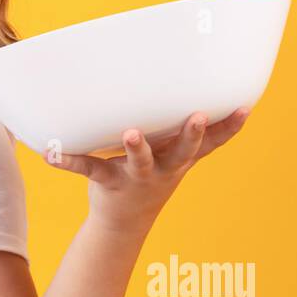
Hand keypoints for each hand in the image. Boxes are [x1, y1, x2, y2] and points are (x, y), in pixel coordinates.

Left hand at [44, 107, 251, 236]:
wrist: (125, 220)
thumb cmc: (151, 171)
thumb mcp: (171, 152)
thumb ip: (183, 127)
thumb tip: (193, 76)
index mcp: (180, 157)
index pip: (213, 142)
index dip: (231, 126)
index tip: (246, 106)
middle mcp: (165, 167)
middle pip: (183, 151)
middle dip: (192, 134)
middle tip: (197, 115)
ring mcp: (137, 176)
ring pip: (141, 161)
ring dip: (137, 147)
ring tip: (132, 132)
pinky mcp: (108, 182)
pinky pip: (88, 168)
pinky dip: (68, 160)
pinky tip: (50, 153)